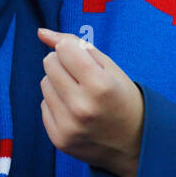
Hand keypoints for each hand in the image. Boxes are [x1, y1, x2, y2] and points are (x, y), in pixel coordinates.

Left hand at [38, 28, 144, 176]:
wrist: (134, 143)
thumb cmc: (123, 98)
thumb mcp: (110, 68)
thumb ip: (77, 46)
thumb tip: (42, 33)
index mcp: (100, 85)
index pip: (64, 49)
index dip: (73, 49)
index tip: (83, 57)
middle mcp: (81, 107)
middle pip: (49, 64)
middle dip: (63, 63)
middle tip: (82, 75)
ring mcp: (68, 126)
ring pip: (44, 84)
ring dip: (58, 83)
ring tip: (80, 93)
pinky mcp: (58, 139)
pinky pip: (44, 106)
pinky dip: (56, 103)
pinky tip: (75, 110)